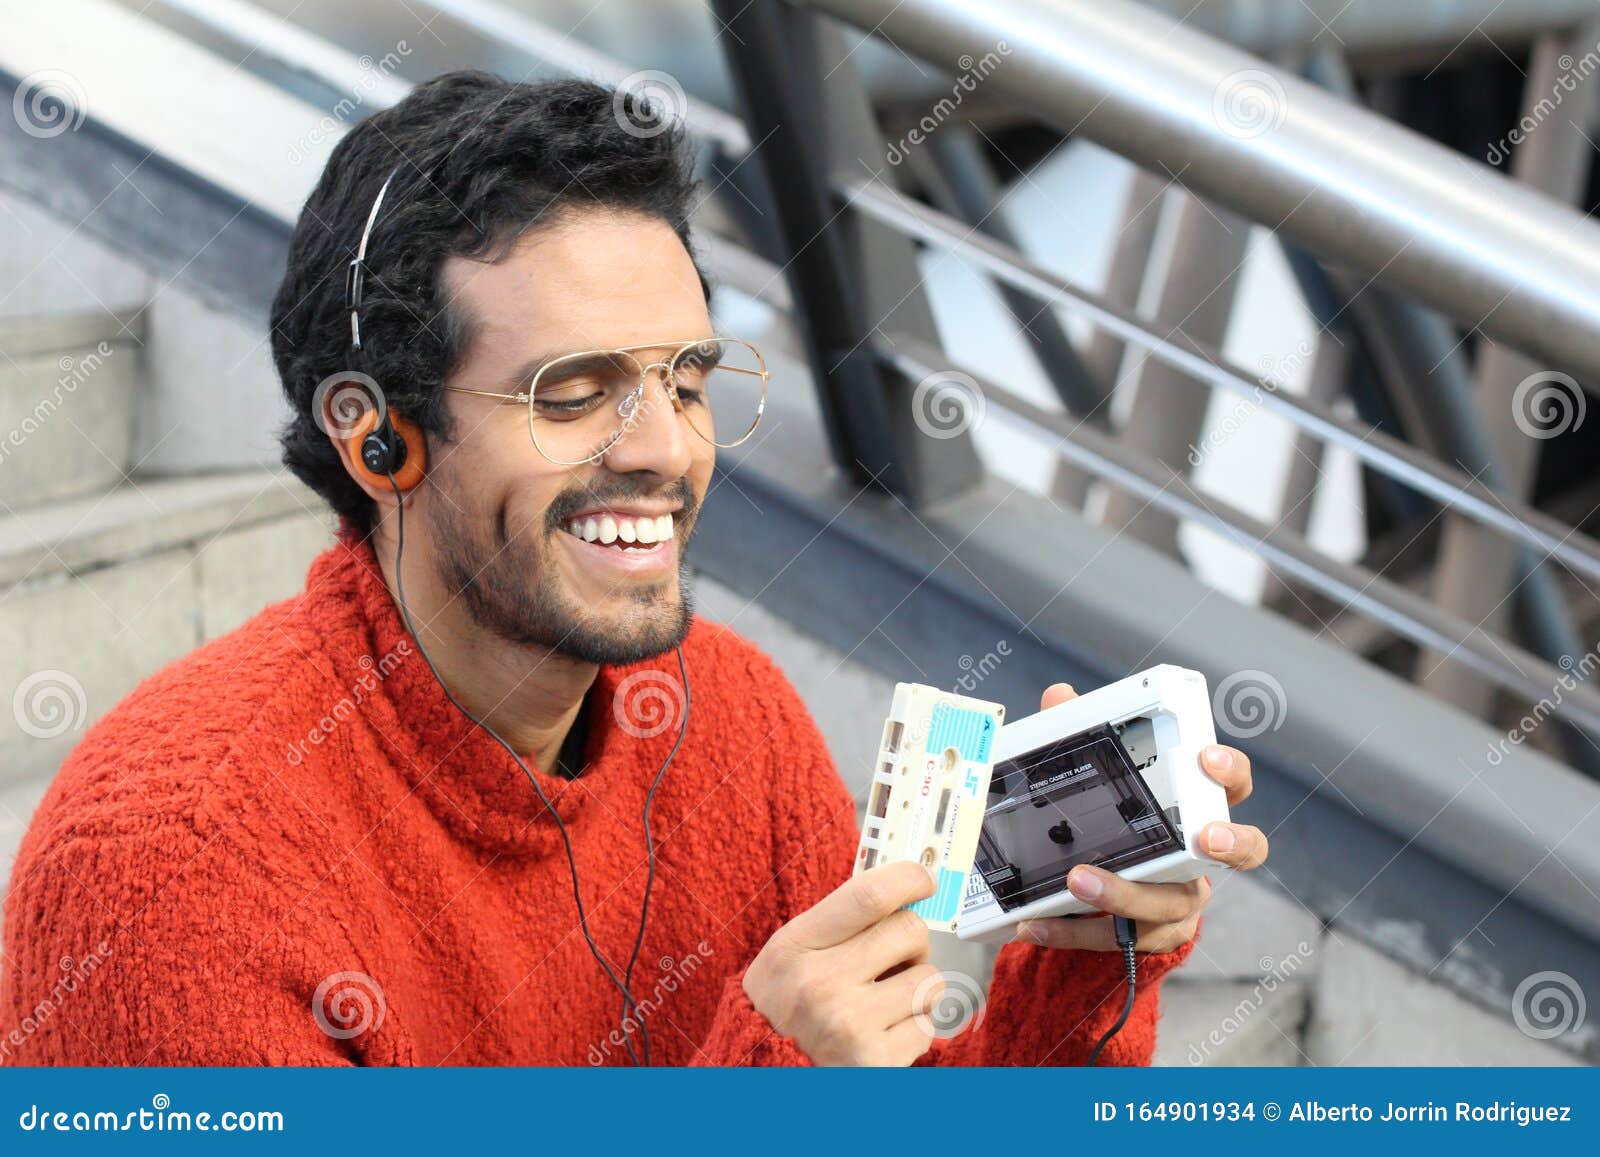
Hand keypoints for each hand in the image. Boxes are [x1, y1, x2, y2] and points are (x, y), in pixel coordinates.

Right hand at [743, 861, 945, 1064]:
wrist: (764, 1079)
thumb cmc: (784, 1009)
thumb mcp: (789, 955)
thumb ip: (838, 922)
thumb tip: (902, 891)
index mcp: (795, 947)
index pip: (867, 896)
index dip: (908, 878)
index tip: (925, 880)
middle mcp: (820, 984)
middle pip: (909, 930)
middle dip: (913, 942)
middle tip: (896, 958)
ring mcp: (850, 1025)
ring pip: (928, 979)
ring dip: (916, 989)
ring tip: (886, 1002)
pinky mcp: (875, 1062)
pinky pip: (927, 1028)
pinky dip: (913, 1030)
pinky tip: (883, 1035)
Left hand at [1011, 682, 1268, 953]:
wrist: (1102, 901)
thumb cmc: (1115, 826)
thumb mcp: (1096, 781)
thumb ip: (1079, 736)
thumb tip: (1059, 696)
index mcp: (1194, 809)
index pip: (1231, 786)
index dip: (1230, 772)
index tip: (1207, 760)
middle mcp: (1200, 859)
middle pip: (1242, 851)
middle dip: (1230, 842)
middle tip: (1203, 838)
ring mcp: (1181, 902)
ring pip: (1169, 904)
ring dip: (1123, 892)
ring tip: (1076, 879)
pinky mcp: (1150, 938)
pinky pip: (1117, 938)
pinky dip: (1072, 931)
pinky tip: (1034, 923)